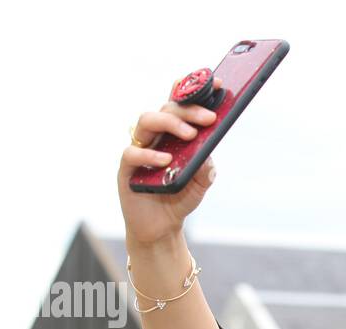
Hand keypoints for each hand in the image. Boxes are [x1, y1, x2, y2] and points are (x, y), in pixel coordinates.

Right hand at [116, 76, 222, 246]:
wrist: (161, 227)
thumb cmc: (179, 198)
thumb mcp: (200, 184)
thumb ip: (206, 169)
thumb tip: (207, 155)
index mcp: (173, 133)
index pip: (180, 104)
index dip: (195, 91)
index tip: (219, 84)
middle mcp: (155, 135)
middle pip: (166, 108)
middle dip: (189, 109)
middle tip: (209, 118)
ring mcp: (140, 149)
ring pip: (147, 120)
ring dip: (170, 123)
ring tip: (189, 135)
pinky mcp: (126, 168)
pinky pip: (133, 153)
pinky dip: (150, 155)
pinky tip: (165, 160)